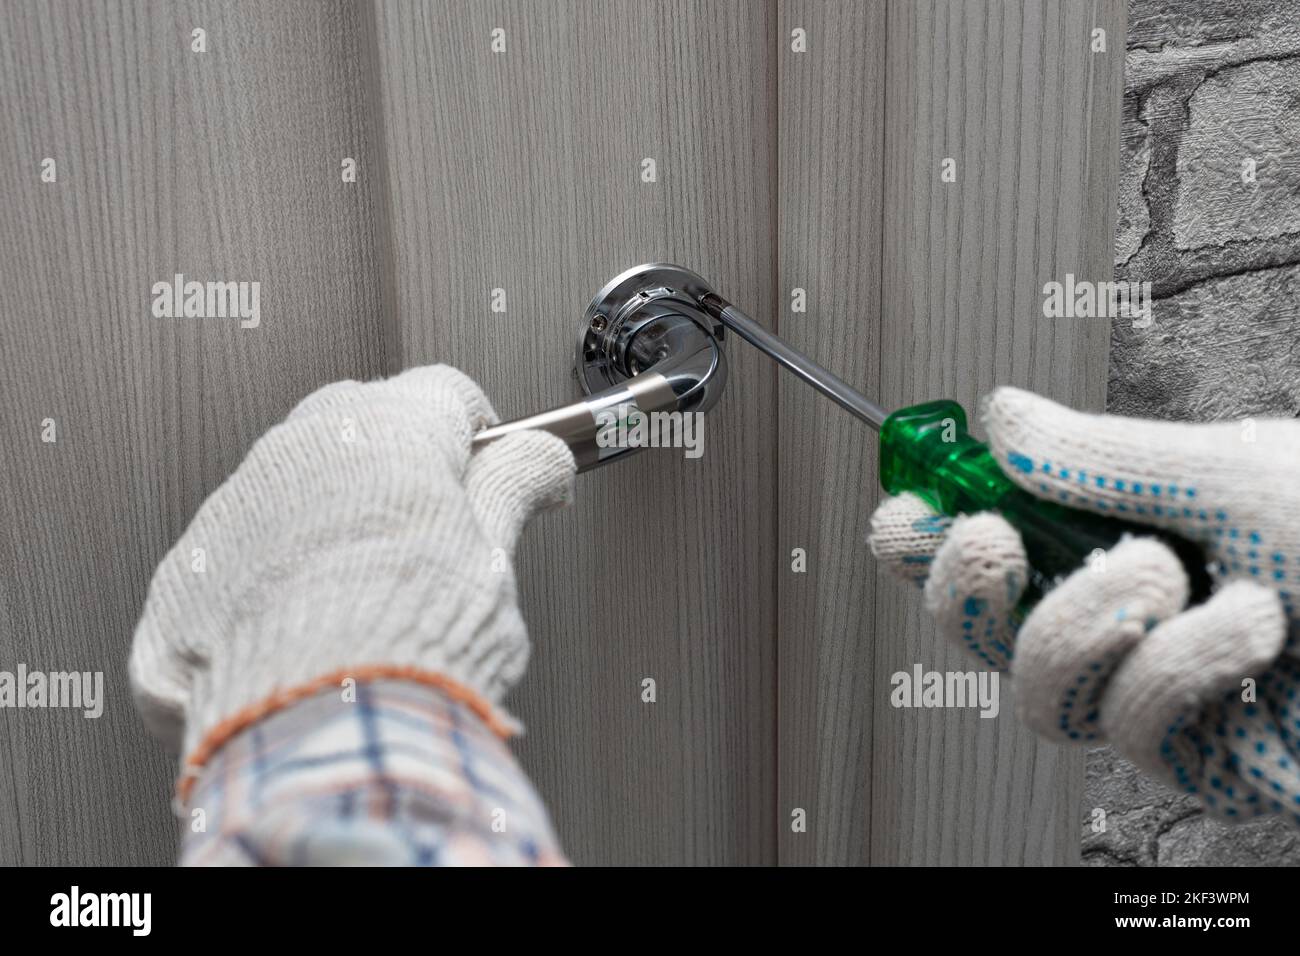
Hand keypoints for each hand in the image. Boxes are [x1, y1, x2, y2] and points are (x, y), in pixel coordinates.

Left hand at [130, 366, 574, 768]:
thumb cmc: (413, 647)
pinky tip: (310, 623)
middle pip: (365, 425)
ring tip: (370, 591)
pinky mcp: (186, 566)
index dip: (481, 432)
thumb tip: (540, 459)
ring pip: (297, 481)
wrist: (324, 736)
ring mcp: (237, 503)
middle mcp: (304, 448)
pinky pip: (243, 545)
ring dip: (335, 513)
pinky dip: (275, 570)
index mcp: (390, 431)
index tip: (496, 468)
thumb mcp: (493, 558)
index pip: (445, 394)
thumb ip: (513, 486)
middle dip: (403, 465)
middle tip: (438, 532)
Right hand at [869, 387, 1299, 823]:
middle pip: (983, 632)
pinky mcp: (1198, 759)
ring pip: (1037, 692)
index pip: (993, 546)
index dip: (927, 532)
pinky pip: (1129, 724)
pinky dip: (1181, 661)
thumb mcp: (1227, 469)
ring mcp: (1158, 694)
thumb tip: (1002, 416)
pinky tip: (1249, 624)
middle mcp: (1129, 621)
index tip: (906, 504)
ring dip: (1089, 620)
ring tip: (1170, 571)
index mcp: (1122, 537)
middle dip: (969, 585)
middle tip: (993, 536)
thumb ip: (1100, 453)